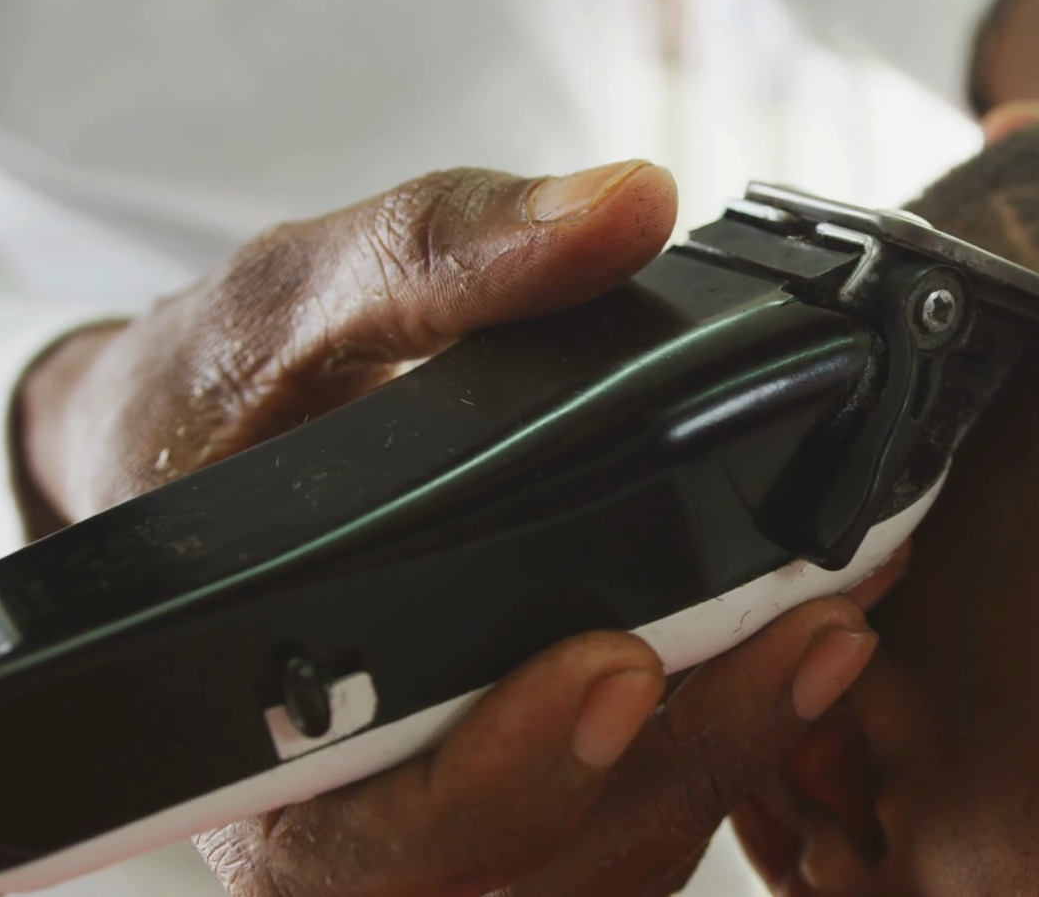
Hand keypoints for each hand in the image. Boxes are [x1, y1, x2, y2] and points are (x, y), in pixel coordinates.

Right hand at [15, 160, 900, 893]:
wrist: (197, 464)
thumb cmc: (210, 408)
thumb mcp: (283, 308)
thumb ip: (431, 260)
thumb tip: (621, 206)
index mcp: (256, 747)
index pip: (379, 834)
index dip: (502, 778)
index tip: (617, 670)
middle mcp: (360, 813)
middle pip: (543, 855)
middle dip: (686, 755)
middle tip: (814, 635)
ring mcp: (463, 807)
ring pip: (615, 846)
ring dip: (737, 747)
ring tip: (842, 618)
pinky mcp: (541, 779)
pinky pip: (648, 803)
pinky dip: (736, 728)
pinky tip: (815, 622)